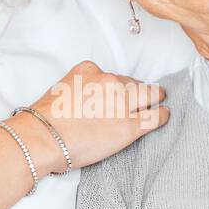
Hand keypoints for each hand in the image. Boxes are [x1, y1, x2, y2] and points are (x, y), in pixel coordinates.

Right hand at [18, 60, 168, 172]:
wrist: (43, 138)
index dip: (119, 88)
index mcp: (90, 69)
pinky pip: (156, 116)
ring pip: (151, 95)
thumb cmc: (46, 119)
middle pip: (134, 83)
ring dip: (155, 99)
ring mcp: (121, 103)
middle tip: (143, 99)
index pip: (114, 75)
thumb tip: (94, 99)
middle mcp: (109, 81)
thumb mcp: (63, 88)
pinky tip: (165, 116)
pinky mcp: (129, 125)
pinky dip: (162, 116)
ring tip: (159, 103)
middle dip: (138, 92)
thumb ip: (83, 87)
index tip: (118, 96)